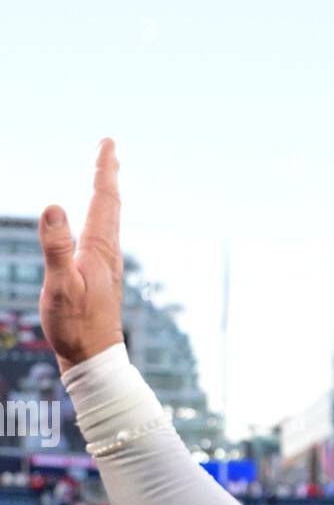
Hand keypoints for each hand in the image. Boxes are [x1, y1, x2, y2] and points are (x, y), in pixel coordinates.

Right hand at [39, 138, 124, 370]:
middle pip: (110, 207)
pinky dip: (101, 222)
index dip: (104, 170)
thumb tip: (52, 206)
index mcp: (98, 249)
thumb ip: (56, 247)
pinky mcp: (102, 281)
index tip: (108, 143)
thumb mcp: (60, 285)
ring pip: (109, 223)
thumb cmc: (75, 326)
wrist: (95, 360)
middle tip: (108, 150)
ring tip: (104, 182)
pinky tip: (97, 230)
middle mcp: (108, 254)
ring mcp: (107, 268)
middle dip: (107, 176)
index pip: (103, 200)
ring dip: (106, 198)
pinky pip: (103, 239)